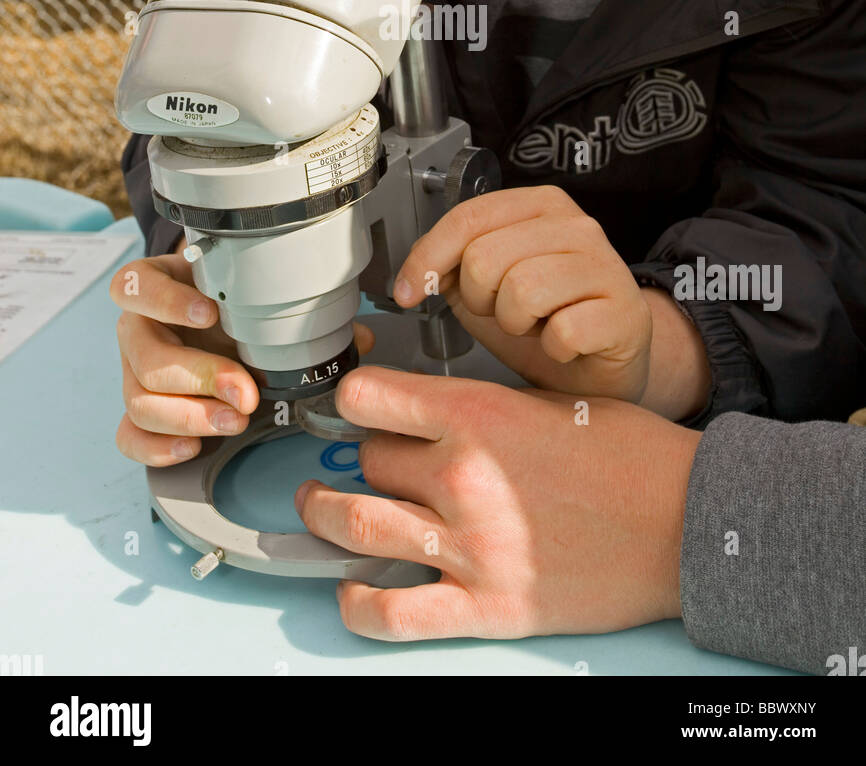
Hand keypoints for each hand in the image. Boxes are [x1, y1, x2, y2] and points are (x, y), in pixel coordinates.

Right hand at [110, 244, 373, 464]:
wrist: (204, 316)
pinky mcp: (137, 409)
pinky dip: (158, 447)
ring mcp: (132, 371)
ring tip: (234, 419)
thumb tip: (358, 338)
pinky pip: (129, 435)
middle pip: (147, 357)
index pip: (135, 286)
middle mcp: (138, 329)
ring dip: (191, 416)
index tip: (210, 312)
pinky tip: (193, 445)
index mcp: (155, 286)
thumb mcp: (248, 292)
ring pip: (139, 401)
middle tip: (245, 390)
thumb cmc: (223, 300)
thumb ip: (294, 307)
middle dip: (202, 376)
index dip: (168, 302)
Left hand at [295, 367, 701, 640]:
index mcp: (480, 417)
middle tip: (379, 459)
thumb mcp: (550, 400)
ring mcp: (470, 547)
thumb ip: (483, 407)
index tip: (356, 404)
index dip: (356, 397)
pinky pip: (394, 613)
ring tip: (320, 506)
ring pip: (357, 524)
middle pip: (369, 459)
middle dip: (370, 456)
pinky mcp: (486, 606)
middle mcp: (463, 479)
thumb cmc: (630, 456)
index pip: (369, 397)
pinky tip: (351, 590)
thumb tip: (431, 415)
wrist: (687, 522)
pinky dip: (360, 604)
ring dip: (327, 514)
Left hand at [393, 186, 653, 402]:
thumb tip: (414, 271)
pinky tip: (563, 347)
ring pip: (522, 291)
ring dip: (515, 324)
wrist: (601, 368)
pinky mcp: (626, 311)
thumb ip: (450, 267)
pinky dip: (554, 350)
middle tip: (501, 313)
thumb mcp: (484, 289)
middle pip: (485, 257)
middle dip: (480, 299)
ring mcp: (607, 266)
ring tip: (534, 327)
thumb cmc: (544, 323)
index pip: (468, 217)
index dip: (427, 257)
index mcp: (540, 206)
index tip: (408, 291)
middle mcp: (578, 226)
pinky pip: (563, 332)